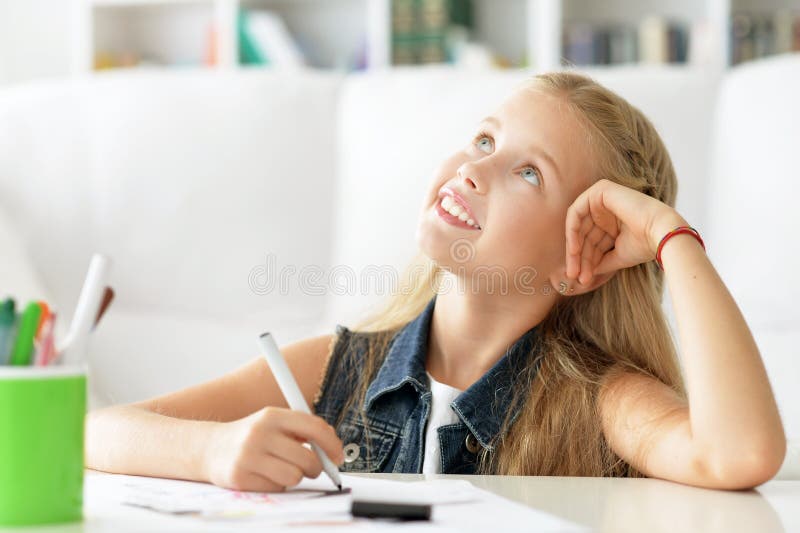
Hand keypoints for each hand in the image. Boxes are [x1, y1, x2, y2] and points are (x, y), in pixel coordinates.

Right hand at [204, 406, 343, 491]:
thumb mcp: (273, 423)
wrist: (210, 448)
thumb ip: (302, 431)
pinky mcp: (240, 477)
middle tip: (311, 468)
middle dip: (316, 467)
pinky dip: (277, 484)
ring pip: (294, 476)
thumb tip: (333, 449)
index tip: (339, 456)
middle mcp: (260, 433)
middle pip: (308, 458)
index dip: (332, 443)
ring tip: (283, 469)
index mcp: (272, 415)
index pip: (313, 427)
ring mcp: (249, 456)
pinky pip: (276, 488)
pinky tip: (264, 475)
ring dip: (295, 477)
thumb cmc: (252, 437)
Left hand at [565, 179, 686, 284]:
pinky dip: (572, 232)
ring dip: (574, 250)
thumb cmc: (645, 245)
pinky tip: (575, 251)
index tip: (581, 279)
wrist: (661, 234)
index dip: (585, 260)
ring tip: (575, 271)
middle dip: (578, 257)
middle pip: (583, 234)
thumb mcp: (617, 256)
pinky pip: (576, 212)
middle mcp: (607, 209)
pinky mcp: (601, 190)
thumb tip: (584, 275)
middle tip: (575, 276)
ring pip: (578, 226)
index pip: (591, 240)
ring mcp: (603, 198)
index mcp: (613, 221)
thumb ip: (599, 262)